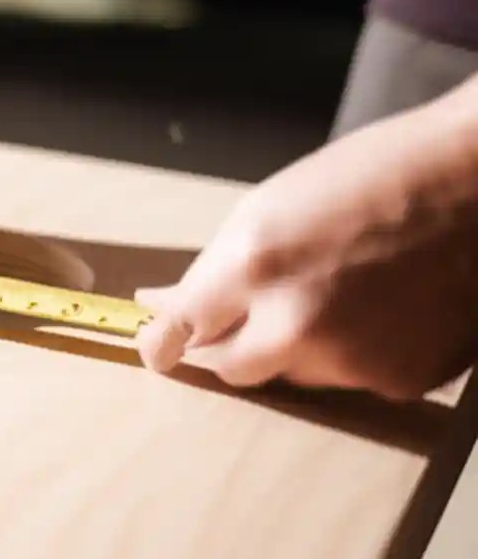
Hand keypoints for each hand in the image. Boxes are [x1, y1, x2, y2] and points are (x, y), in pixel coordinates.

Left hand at [135, 78, 477, 399]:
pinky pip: (351, 380)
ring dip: (295, 346)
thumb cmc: (377, 176)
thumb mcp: (273, 205)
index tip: (156, 345)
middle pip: (230, 369)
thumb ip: (217, 268)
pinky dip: (352, 353)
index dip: (162, 340)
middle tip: (244, 316)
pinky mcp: (401, 383)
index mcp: (256, 264)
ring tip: (339, 290)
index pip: (179, 330)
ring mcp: (353, 359)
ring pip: (293, 375)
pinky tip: (380, 308)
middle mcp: (298, 322)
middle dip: (226, 345)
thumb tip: (166, 306)